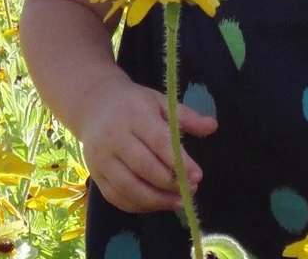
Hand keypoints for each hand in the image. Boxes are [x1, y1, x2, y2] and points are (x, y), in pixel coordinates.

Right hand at [79, 78, 217, 212]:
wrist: (94, 105)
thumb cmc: (134, 104)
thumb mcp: (160, 102)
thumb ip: (186, 116)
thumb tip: (212, 126)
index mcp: (134, 115)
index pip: (159, 142)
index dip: (179, 162)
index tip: (197, 176)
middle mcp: (114, 137)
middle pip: (144, 168)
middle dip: (170, 184)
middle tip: (191, 190)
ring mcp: (101, 158)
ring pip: (129, 187)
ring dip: (156, 200)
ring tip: (178, 202)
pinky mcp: (95, 174)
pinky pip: (116, 197)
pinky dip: (138, 205)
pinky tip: (157, 204)